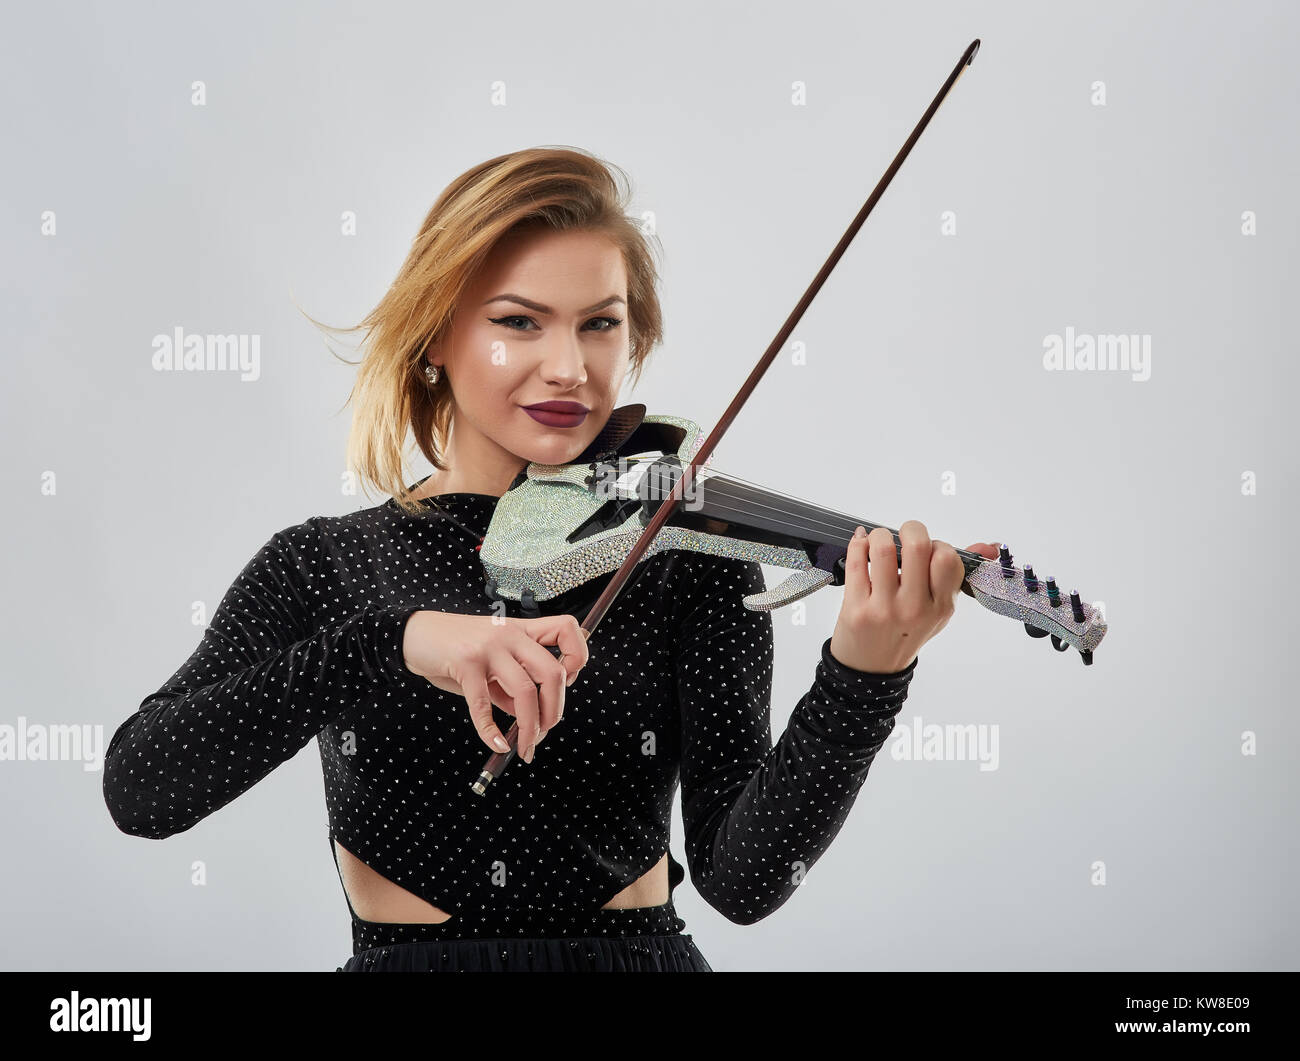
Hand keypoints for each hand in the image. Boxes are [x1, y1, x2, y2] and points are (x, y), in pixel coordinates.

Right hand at [401, 611, 589, 762]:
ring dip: (530, 726)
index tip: (566, 684)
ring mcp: (488, 647)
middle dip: (555, 709)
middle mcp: (510, 634)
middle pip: (552, 672)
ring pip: (525, 690)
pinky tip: (497, 743)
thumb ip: (511, 685)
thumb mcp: (491, 662)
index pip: (567, 630)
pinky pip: (484, 705)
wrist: (414, 635)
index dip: (577, 658)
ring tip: (525, 745)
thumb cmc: (454, 650)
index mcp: (521, 629)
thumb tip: (531, 718)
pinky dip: (492, 731)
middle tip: (546, 730)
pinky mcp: (465, 663)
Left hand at [829, 522, 999, 674]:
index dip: (938, 544)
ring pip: (883, 549)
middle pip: (918, 546)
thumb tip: (990, 546)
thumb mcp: (937, 609)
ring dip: (879, 535)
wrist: (872, 667)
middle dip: (911, 529)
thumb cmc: (904, 633)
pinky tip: (861, 546)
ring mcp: (884, 608)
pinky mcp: (856, 608)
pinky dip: (857, 544)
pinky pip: (855, 561)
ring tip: (879, 541)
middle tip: (904, 535)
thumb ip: (957, 575)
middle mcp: (915, 608)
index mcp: (941, 607)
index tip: (928, 549)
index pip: (948, 559)